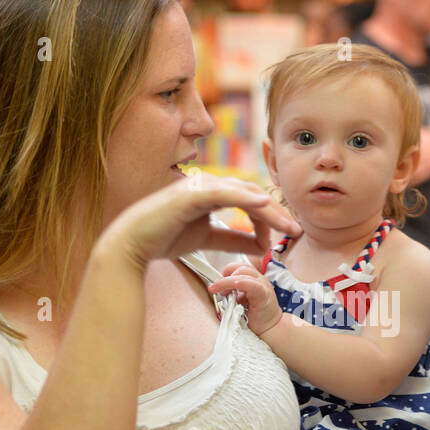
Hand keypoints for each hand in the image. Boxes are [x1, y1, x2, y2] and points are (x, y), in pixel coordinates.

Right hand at [102, 173, 298, 269]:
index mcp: (212, 192)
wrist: (132, 244)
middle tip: (297, 231)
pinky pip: (224, 193)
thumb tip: (261, 245)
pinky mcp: (191, 194)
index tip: (281, 239)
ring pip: (244, 194)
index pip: (250, 201)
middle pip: (252, 195)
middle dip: (277, 213)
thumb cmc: (165, 238)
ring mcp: (199, 186)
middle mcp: (208, 184)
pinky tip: (262, 207)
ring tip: (287, 227)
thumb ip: (234, 238)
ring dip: (269, 211)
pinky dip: (245, 199)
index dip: (270, 219)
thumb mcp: (208, 239)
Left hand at [208, 262, 282, 334]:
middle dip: (225, 277)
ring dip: (227, 281)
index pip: (240, 266)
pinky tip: (233, 288)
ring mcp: (263, 285)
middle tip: (216, 290)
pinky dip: (241, 283)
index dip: (227, 271)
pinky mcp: (264, 295)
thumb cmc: (256, 316)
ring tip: (221, 293)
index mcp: (254, 280)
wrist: (270, 328)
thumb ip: (234, 293)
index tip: (218, 282)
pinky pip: (252, 284)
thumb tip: (220, 289)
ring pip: (243, 273)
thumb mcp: (242, 301)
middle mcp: (260, 279)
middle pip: (240, 267)